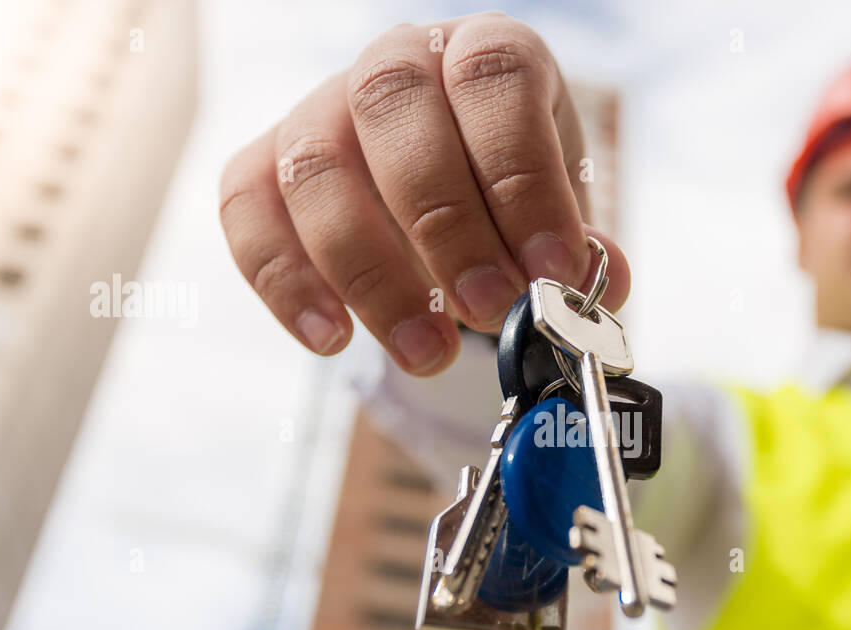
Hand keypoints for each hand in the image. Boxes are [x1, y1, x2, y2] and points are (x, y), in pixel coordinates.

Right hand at [219, 12, 630, 374]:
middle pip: (395, 112)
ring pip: (315, 168)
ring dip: (371, 273)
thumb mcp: (554, 212)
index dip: (524, 175)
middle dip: (447, 226)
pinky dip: (284, 280)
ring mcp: (319, 109)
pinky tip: (332, 340)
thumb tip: (604, 284)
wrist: (443, 187)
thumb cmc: (505, 197)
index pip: (493, 79)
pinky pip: (247, 208)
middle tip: (490, 312)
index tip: (554, 268)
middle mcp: (394, 65)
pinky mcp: (263, 164)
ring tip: (428, 352)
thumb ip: (577, 247)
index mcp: (481, 56)